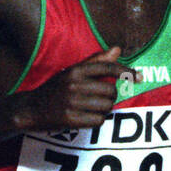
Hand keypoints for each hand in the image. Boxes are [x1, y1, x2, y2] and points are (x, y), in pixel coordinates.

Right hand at [14, 46, 136, 131]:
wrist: (31, 109)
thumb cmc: (55, 89)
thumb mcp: (72, 71)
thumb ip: (96, 61)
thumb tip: (118, 49)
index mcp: (76, 70)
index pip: (108, 68)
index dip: (127, 72)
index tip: (139, 77)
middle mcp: (74, 85)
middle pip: (111, 91)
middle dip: (111, 97)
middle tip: (101, 99)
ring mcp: (72, 103)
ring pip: (106, 107)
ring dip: (105, 109)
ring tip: (92, 108)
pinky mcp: (71, 119)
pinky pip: (99, 121)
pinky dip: (98, 120)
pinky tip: (87, 117)